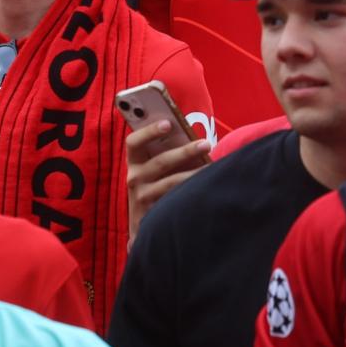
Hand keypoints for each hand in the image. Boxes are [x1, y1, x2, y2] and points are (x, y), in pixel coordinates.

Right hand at [124, 116, 209, 236]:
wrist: (143, 223)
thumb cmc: (153, 185)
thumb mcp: (149, 168)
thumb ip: (161, 152)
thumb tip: (189, 136)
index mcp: (134, 161)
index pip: (133, 142)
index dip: (149, 131)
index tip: (168, 123)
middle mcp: (135, 178)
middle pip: (161, 162)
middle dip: (185, 152)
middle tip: (206, 144)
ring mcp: (144, 197)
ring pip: (172, 182)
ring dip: (194, 173)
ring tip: (212, 166)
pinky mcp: (155, 213)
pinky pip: (176, 200)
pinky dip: (192, 191)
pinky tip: (206, 187)